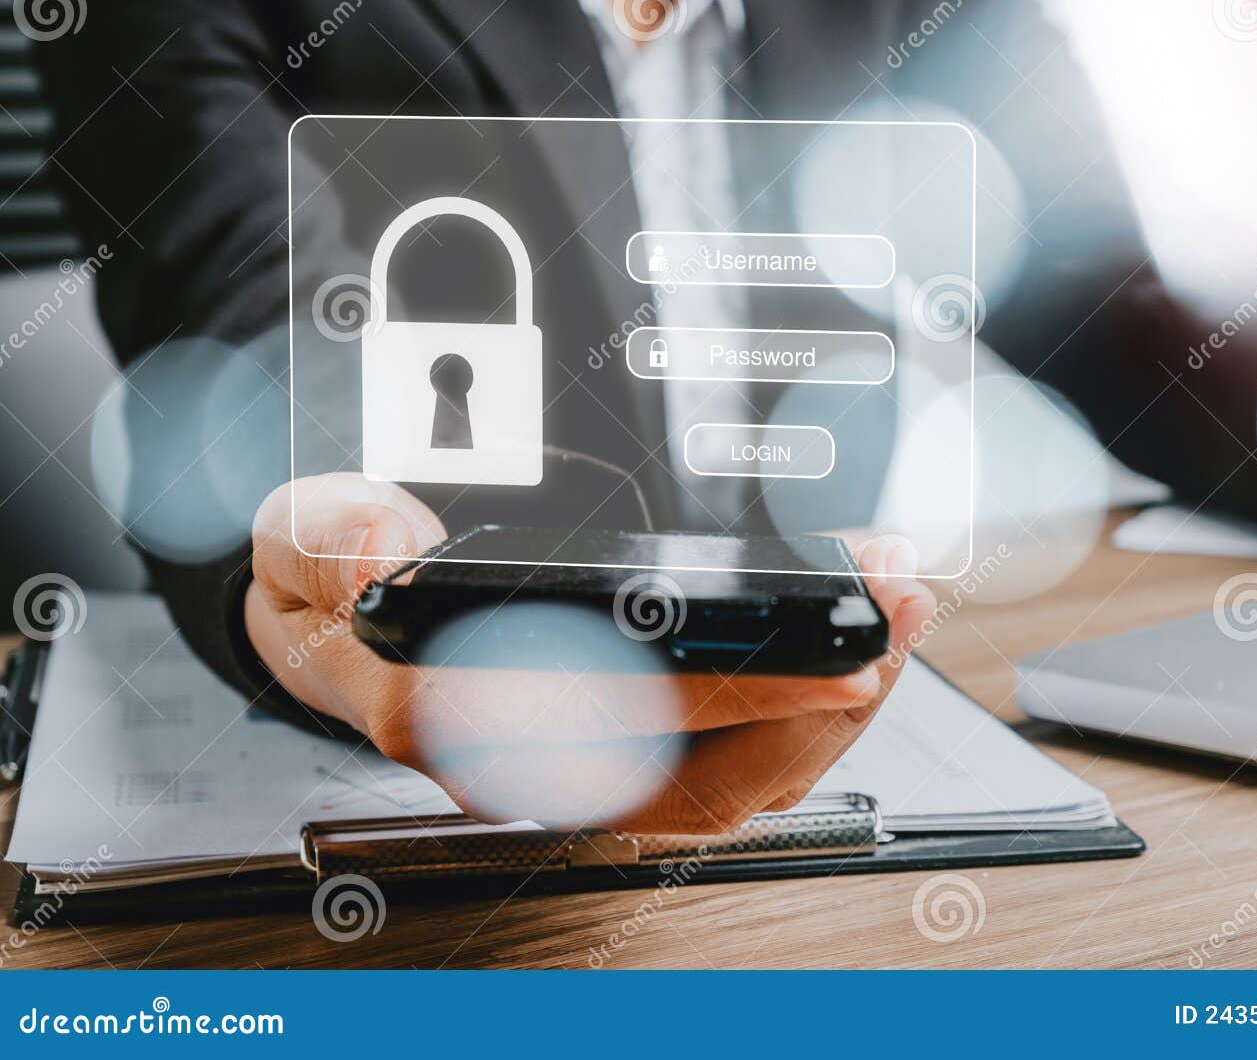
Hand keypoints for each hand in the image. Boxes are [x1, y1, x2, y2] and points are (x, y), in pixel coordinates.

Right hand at [244, 473, 934, 832]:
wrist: (345, 613)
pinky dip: (821, 700)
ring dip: (837, 701)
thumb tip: (383, 554)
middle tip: (892, 607)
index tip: (808, 643)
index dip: (725, 685)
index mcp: (461, 715)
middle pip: (706, 765)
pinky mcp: (647, 753)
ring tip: (899, 608)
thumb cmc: (342, 586)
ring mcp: (604, 768)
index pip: (607, 720)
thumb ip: (330, 538)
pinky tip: (867, 634)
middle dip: (818, 690)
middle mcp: (544, 765)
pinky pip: (750, 756)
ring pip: (744, 773)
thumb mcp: (301, 537)